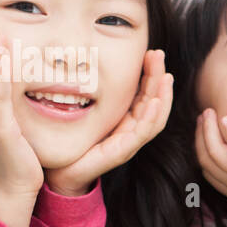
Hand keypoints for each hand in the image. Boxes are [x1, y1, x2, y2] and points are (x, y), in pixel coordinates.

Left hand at [44, 48, 172, 196]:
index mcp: (127, 121)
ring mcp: (129, 143)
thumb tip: (89, 63)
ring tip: (165, 76)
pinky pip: (141, 134)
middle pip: (155, 102)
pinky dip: (150, 117)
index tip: (150, 52)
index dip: (150, 73)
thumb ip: (94, 95)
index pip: (146, 94)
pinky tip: (154, 102)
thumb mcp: (88, 113)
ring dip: (162, 96)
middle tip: (158, 54)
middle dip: (159, 77)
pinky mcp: (121, 152)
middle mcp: (132, 131)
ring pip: (155, 118)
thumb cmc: (74, 143)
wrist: (61, 173)